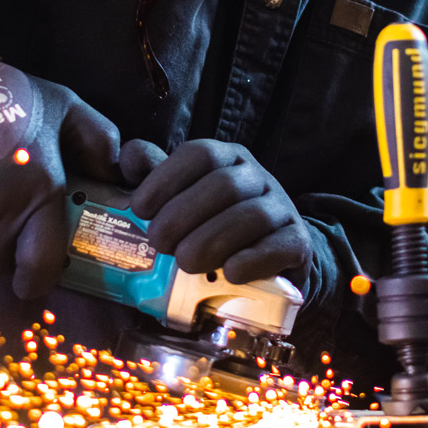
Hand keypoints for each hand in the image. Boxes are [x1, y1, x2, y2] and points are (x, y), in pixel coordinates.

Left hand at [121, 139, 312, 285]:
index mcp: (226, 158)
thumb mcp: (182, 197)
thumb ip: (153, 176)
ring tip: (184, 263)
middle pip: (222, 185)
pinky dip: (251, 260)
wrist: (271, 256)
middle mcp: (256, 176)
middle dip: (183, 215)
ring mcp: (282, 207)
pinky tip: (227, 273)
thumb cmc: (215, 224)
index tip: (139, 208)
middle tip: (158, 243)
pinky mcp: (299, 241)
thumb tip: (129, 157)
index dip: (166, 178)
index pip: (199, 154)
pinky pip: (279, 246)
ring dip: (212, 240)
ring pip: (251, 215)